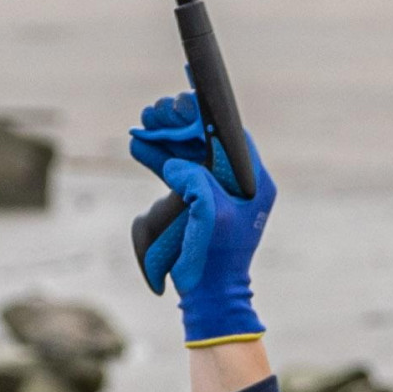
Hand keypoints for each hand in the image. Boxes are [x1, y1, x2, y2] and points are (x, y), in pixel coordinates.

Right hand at [125, 94, 270, 341]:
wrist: (210, 299)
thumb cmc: (216, 261)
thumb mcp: (209, 216)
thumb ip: (195, 181)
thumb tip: (177, 164)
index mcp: (252, 181)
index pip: (230, 133)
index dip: (207, 111)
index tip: (187, 92)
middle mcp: (237, 182)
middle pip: (206, 138)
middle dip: (179, 122)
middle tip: (155, 111)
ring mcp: (217, 193)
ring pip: (189, 152)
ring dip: (165, 137)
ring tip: (143, 124)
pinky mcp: (199, 204)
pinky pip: (178, 172)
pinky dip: (160, 158)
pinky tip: (140, 145)